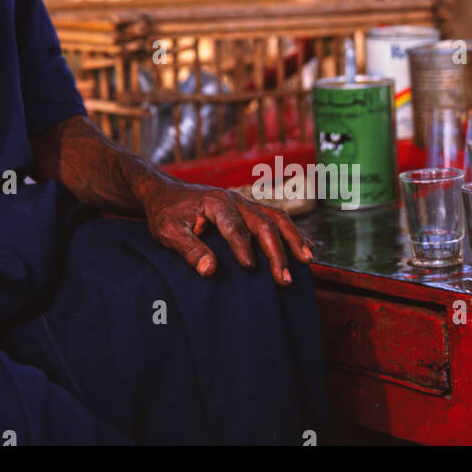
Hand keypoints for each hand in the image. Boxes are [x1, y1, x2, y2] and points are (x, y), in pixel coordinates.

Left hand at [141, 178, 313, 285]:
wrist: (164, 192)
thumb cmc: (166, 213)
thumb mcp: (168, 232)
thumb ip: (188, 249)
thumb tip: (209, 269)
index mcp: (215, 203)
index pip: (234, 228)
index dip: (242, 248)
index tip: (249, 269)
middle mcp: (234, 200)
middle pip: (263, 223)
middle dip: (276, 252)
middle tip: (283, 280)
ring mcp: (244, 203)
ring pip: (276, 217)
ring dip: (293, 239)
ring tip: (307, 261)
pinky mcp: (248, 208)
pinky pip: (276, 217)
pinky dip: (292, 233)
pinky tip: (304, 250)